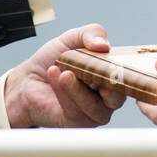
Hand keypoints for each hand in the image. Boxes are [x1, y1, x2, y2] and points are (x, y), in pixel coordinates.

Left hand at [3, 24, 126, 127]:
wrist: (27, 79)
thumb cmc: (53, 60)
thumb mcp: (73, 38)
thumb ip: (91, 33)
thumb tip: (104, 45)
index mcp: (111, 75)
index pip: (129, 78)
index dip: (122, 73)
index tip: (111, 64)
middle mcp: (107, 97)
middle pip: (117, 96)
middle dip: (102, 83)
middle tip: (90, 72)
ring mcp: (94, 112)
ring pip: (95, 106)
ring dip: (77, 88)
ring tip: (64, 72)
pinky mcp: (78, 123)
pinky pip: (77, 112)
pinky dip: (65, 93)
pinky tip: (55, 76)